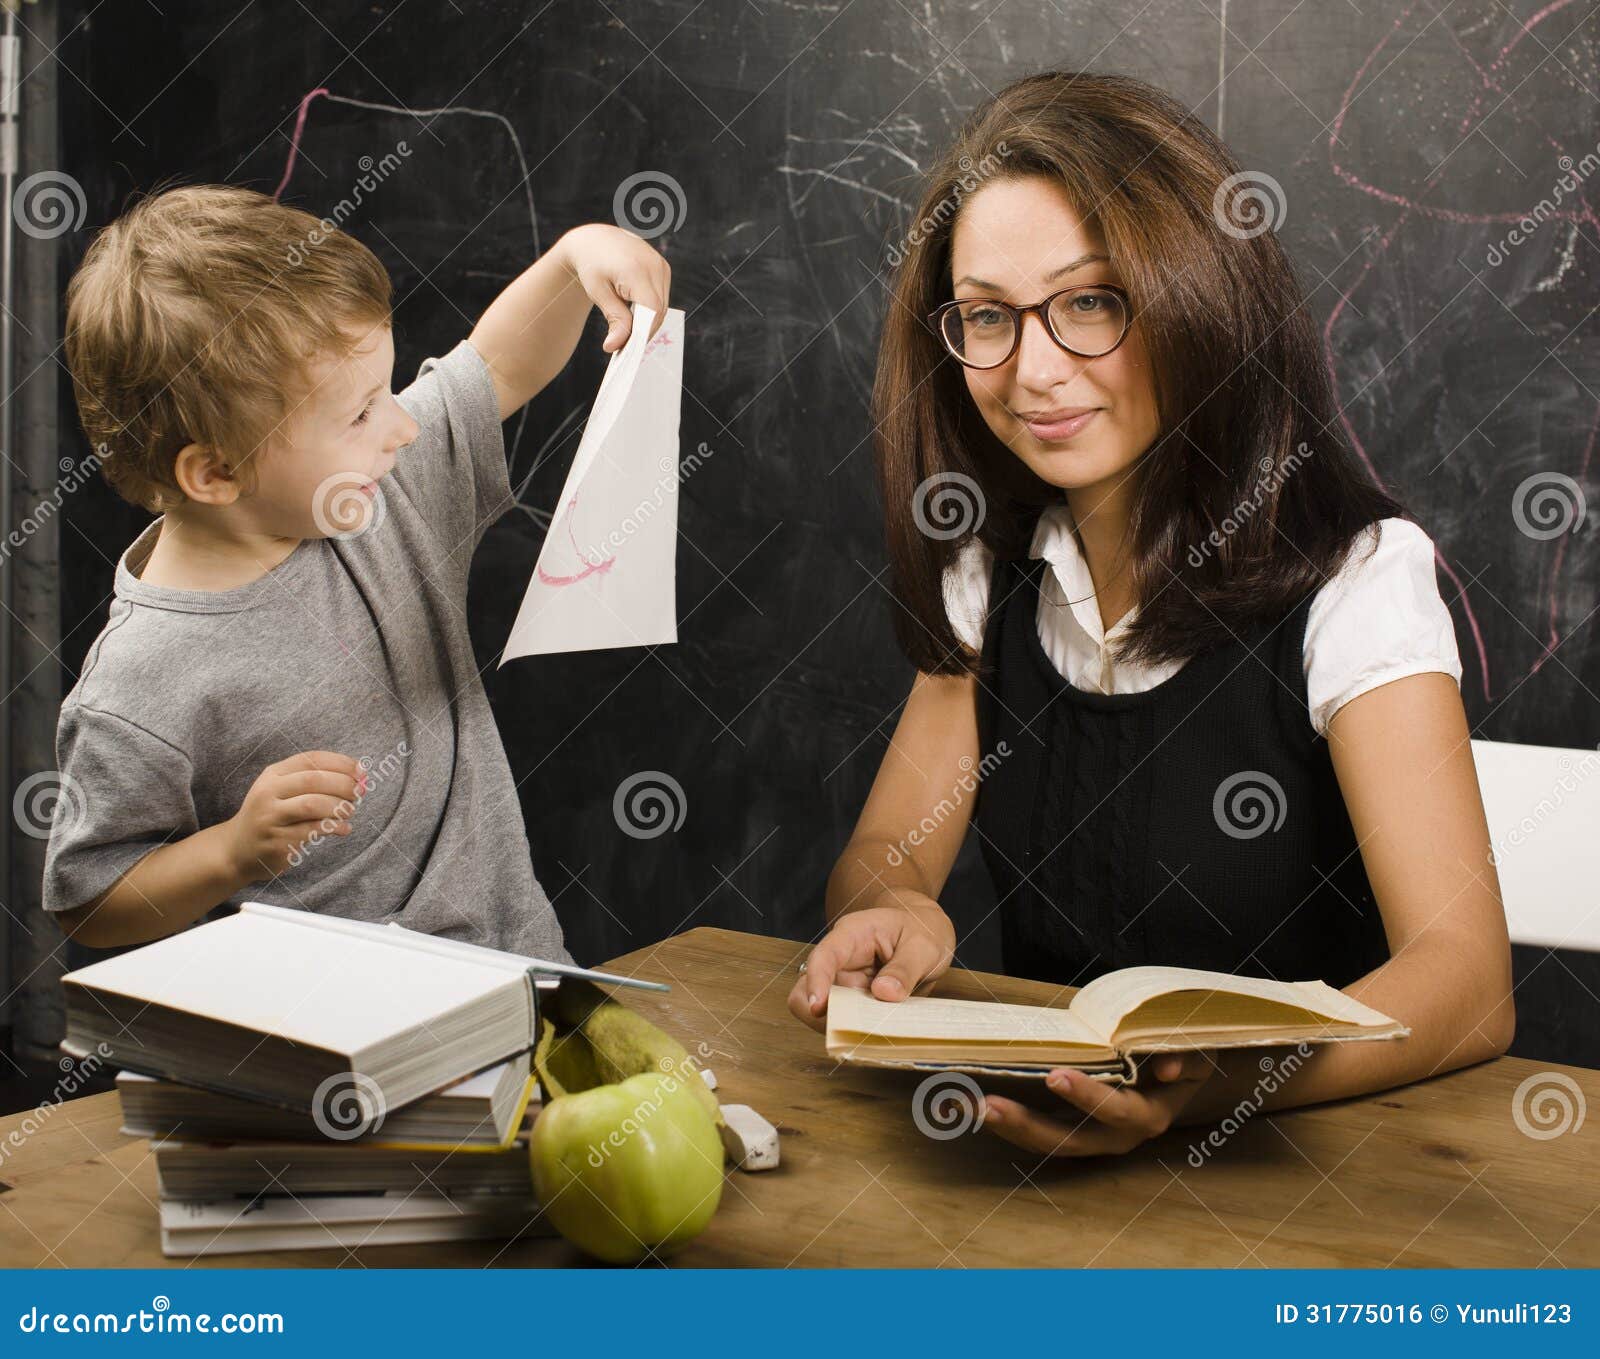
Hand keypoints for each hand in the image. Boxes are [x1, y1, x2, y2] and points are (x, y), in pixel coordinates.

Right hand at [224, 751, 365, 883]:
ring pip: (313, 805)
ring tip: (349, 811)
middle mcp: (268, 793)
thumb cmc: (272, 815)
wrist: (237, 850)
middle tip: (359, 792)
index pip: (310, 759)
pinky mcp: (278, 842)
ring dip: (339, 806)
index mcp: (273, 775)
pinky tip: (343, 828)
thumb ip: (316, 780)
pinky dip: (334, 827)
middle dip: (343, 784)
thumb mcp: (283, 789)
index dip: (340, 763)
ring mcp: (270, 818)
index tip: (361, 771)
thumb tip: (360, 776)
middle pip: (313, 780)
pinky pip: (313, 831)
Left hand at [556, 223, 671, 351]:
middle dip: (644, 331)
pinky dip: (650, 311)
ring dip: (648, 322)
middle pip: (659, 310)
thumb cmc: (592, 266)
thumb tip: (616, 346)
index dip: (643, 332)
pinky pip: (661, 298)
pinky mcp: (663, 268)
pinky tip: (635, 317)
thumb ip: (613, 319)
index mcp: (636, 269)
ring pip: (662, 306)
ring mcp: (661, 265)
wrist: (595, 240)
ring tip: (628, 331)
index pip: (651, 310)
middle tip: (624, 346)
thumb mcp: (598, 293)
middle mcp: (654, 265)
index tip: (628, 349)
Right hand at [787, 891, 955, 1032]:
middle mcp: (840, 961)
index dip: (816, 981)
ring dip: (845, 1028)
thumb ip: (904, 968)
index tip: (818, 1007)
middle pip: (808, 991)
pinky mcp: (853, 1003)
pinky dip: (858, 1033)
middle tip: (859, 1028)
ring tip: (879, 1030)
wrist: (926, 934)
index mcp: (851, 935)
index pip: (823, 956)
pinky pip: (846, 1023)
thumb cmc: (921, 931)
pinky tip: (882, 1033)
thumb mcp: (923, 946)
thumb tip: (883, 993)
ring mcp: (844, 984)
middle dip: (825, 1015)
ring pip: (824, 1014)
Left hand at [981, 1051, 1213, 1156]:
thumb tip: (1167, 1068)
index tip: (1055, 1076)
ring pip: (1048, 1144)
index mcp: (1148, 1114)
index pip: (1117, 1111)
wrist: (1182, 1073)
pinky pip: (1040, 1135)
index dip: (1088, 1097)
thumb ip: (1183, 1058)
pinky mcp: (1074, 1132)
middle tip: (989, 1105)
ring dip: (1008, 1129)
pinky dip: (1009, 1124)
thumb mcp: (1194, 1051)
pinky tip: (973, 1106)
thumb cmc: (1184, 1054)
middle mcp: (1118, 1136)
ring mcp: (1093, 1139)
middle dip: (1028, 1125)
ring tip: (968, 1108)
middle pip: (1070, 1141)